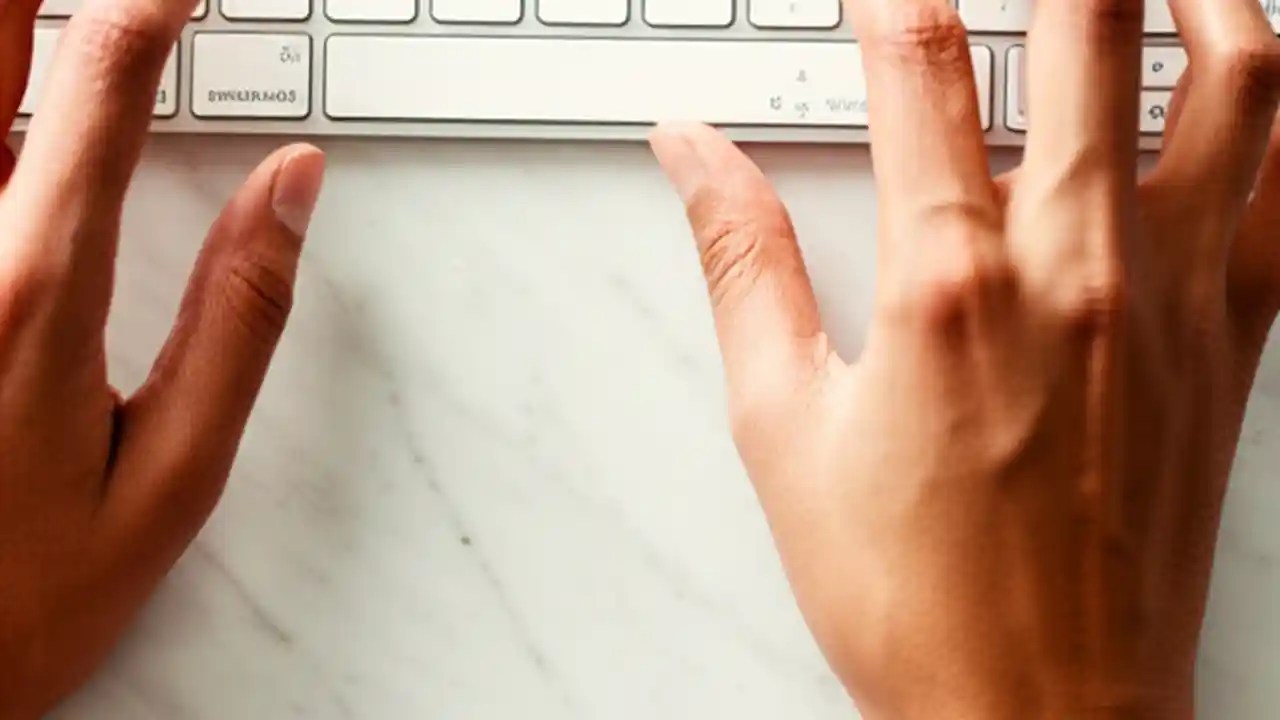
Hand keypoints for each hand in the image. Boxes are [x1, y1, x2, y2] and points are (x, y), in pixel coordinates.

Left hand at [0, 0, 323, 714]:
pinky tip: (4, 137)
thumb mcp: (171, 474)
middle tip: (121, 1)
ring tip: (51, 40)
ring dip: (1, 47)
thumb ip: (239, 315)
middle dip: (48, 0)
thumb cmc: (12, 598)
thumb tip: (291, 190)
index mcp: (33, 288)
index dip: (152, 2)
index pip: (99, 78)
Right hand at [652, 0, 1279, 715]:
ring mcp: (1168, 296)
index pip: (914, 61)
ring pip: (1230, 73)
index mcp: (944, 283)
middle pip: (1083, 22)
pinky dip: (1273, 114)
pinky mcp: (1228, 340)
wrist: (1036, 712)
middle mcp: (1071, 267)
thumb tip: (693, 156)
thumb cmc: (910, 592)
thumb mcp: (780, 423)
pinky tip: (1237, 92)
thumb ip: (741, 262)